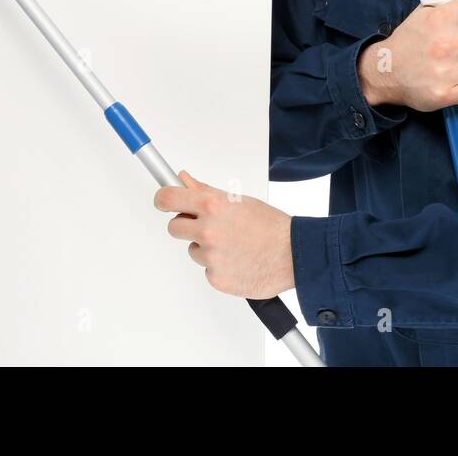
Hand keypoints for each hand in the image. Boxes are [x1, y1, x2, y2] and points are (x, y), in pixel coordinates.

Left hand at [154, 171, 294, 299]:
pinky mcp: (216, 278)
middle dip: (187, 226)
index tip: (163, 202)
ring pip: (193, 250)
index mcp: (212, 206)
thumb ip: (206, 192)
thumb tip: (183, 180)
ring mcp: (210, 256)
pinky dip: (219, 267)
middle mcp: (208, 230)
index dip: (162, 199)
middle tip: (208, 227)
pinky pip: (207, 270)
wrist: (295, 255)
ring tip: (233, 246)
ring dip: (206, 248)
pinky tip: (238, 261)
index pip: (168, 199)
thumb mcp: (238, 201)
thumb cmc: (271, 226)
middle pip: (174, 227)